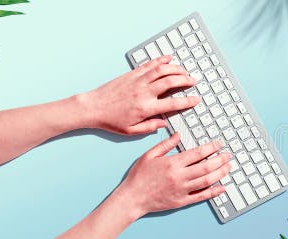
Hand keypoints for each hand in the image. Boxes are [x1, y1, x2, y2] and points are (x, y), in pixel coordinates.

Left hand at [78, 55, 200, 134]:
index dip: (188, 101)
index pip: (173, 103)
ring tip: (184, 70)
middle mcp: (144, 92)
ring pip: (162, 70)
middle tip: (193, 81)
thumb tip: (164, 123)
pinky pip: (149, 64)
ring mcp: (138, 81)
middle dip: (185, 80)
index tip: (196, 100)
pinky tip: (168, 58)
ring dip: (176, 68)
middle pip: (171, 81)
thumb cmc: (110, 120)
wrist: (92, 107)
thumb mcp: (131, 131)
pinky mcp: (131, 74)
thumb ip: (150, 127)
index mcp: (146, 108)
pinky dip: (160, 60)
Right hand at [113, 133, 230, 215]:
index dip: (211, 148)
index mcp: (172, 163)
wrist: (132, 198)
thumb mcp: (149, 155)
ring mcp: (182, 190)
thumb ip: (165, 145)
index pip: (197, 154)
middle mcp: (179, 176)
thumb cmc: (139, 176)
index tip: (219, 144)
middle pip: (206, 167)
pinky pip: (201, 196)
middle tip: (228, 155)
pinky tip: (222, 187)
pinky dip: (214, 192)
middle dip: (220, 160)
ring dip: (220, 173)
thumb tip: (178, 134)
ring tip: (228, 167)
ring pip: (206, 181)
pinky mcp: (182, 201)